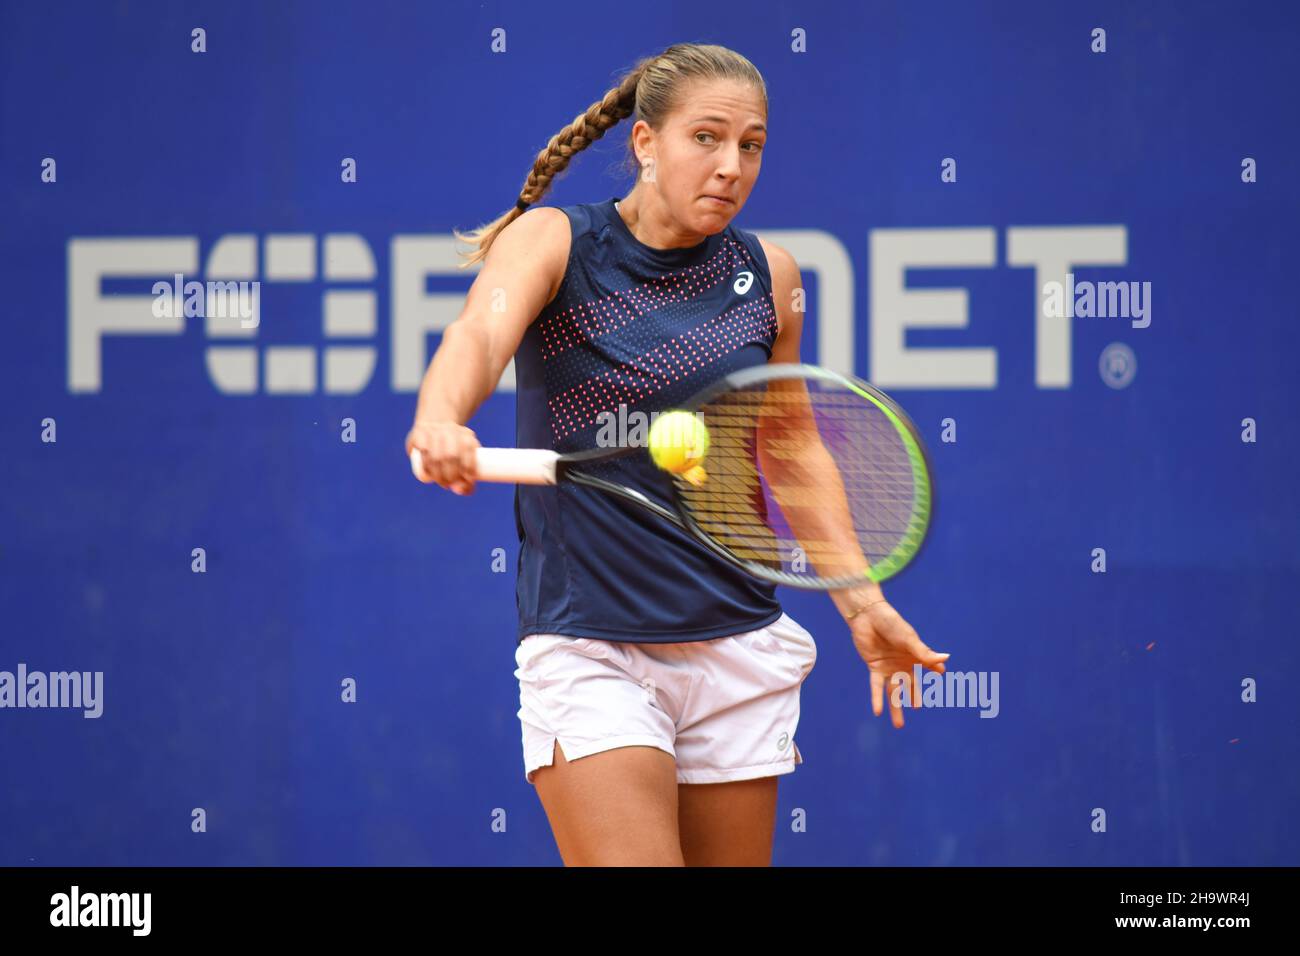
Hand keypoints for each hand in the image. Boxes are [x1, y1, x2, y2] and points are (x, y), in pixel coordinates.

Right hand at [405, 420, 479, 494]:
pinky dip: (426, 466)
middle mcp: (451, 430)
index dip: (468, 471)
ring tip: (441, 482)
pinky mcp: (420, 432)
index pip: (469, 454)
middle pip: (452, 456)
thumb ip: (467, 474)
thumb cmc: (454, 446)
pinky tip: (427, 474)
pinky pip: (423, 450)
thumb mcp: (465, 454)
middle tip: (449, 485)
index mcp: (466, 434)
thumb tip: (466, 491)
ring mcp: (435, 430)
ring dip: (438, 475)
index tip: (466, 483)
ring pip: (436, 455)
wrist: (436, 422)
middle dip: (451, 476)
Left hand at [847, 598, 948, 728]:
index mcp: (914, 655)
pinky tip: (878, 712)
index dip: (935, 669)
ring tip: (899, 726)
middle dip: (914, 697)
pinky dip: (877, 699)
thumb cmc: (891, 624)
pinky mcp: (875, 669)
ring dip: (896, 708)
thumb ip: (924, 653)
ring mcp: (889, 668)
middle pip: (910, 685)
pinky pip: (877, 687)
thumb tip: (946, 659)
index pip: (928, 666)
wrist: (868, 617)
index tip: (941, 674)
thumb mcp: (909, 639)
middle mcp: (902, 664)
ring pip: (894, 692)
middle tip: (917, 708)